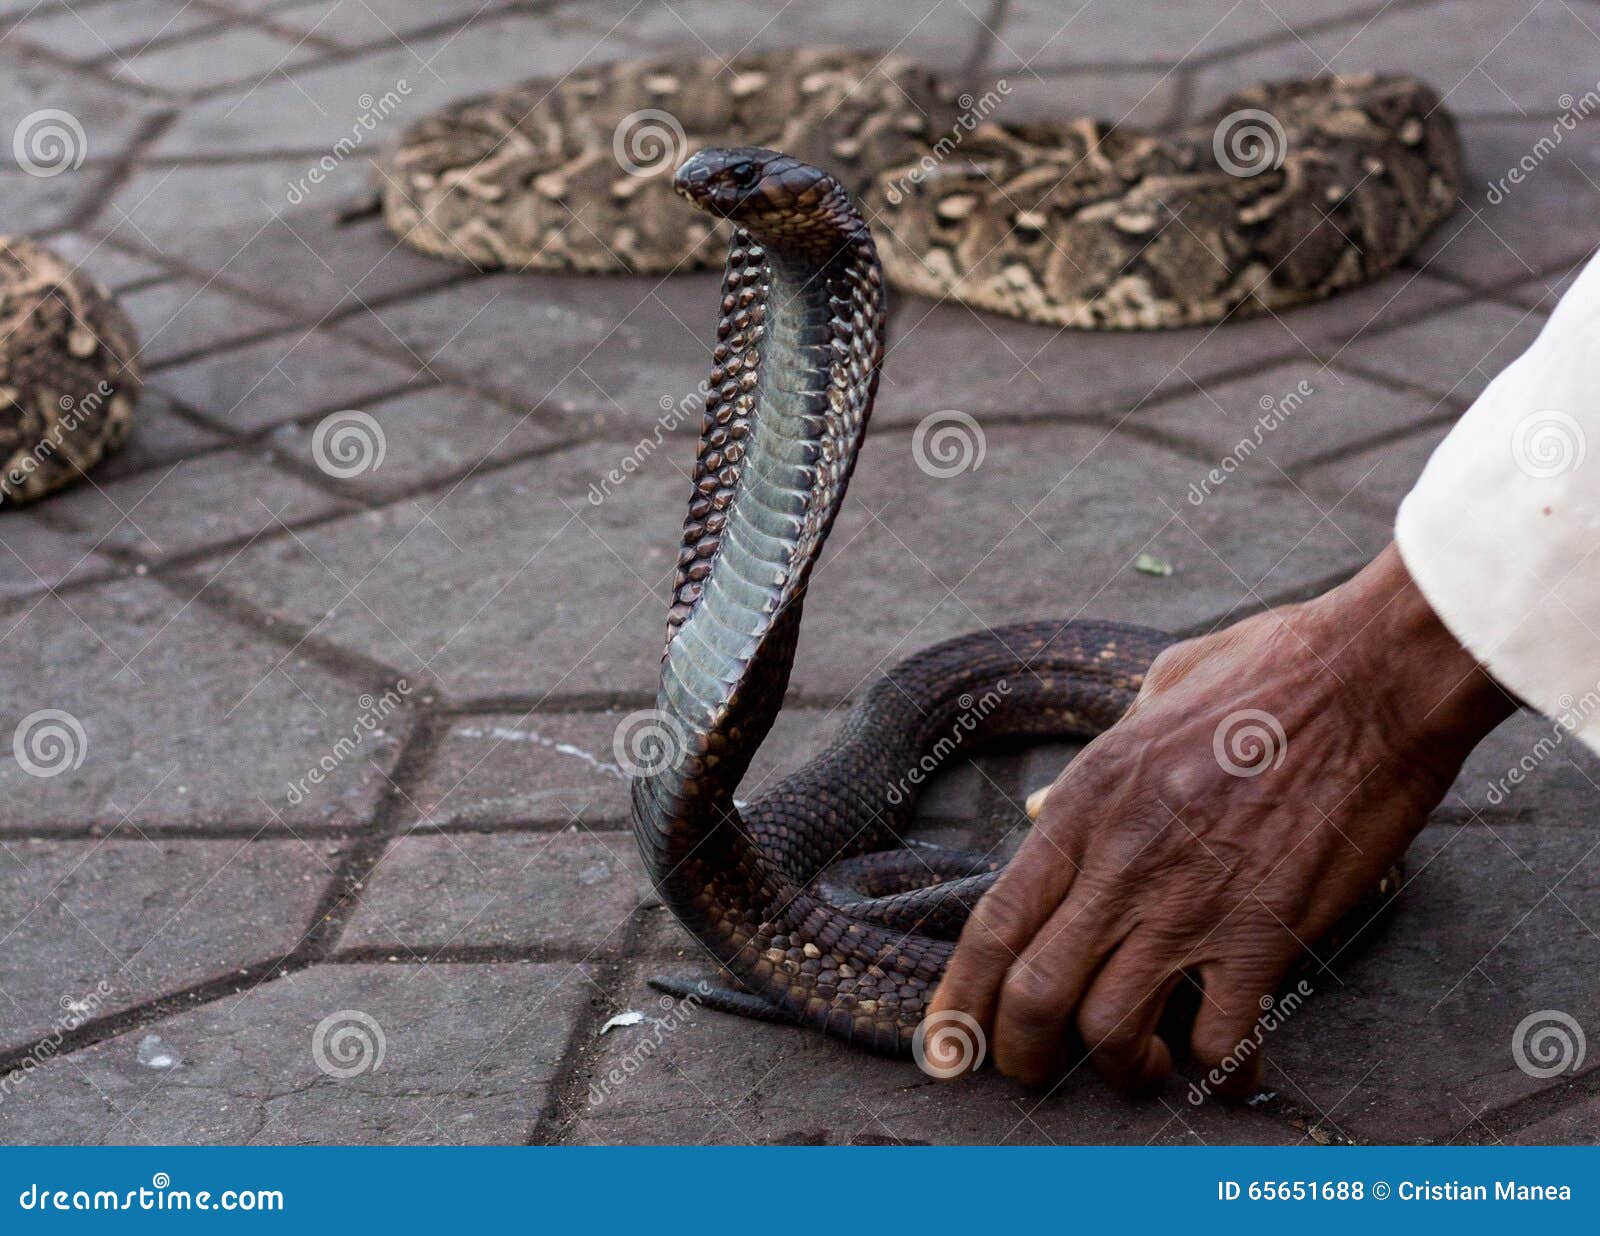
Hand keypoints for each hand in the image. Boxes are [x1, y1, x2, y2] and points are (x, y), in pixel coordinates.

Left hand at [928, 544, 1515, 1093]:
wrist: (1371, 676)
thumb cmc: (1266, 672)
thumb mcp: (1149, 699)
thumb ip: (1090, 766)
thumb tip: (1040, 810)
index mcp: (1086, 801)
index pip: (995, 921)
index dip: (961, 996)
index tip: (945, 1043)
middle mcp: (1122, 862)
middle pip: (1035, 994)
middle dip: (1021, 1052)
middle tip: (1034, 1072)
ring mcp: (1192, 904)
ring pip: (1112, 1029)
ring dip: (1120, 1066)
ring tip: (1143, 1065)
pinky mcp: (1267, 933)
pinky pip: (1223, 1039)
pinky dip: (1220, 1071)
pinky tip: (1230, 1068)